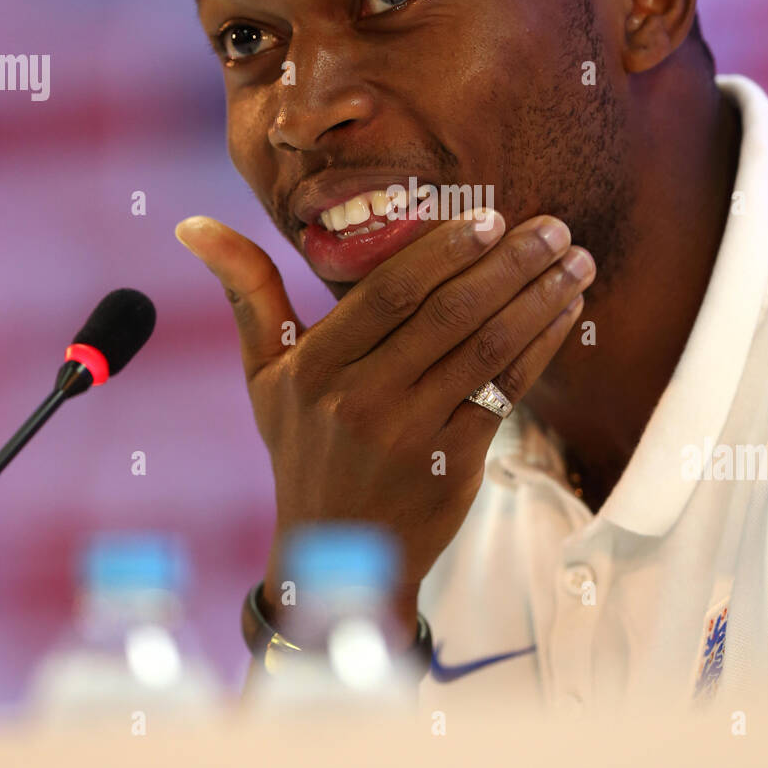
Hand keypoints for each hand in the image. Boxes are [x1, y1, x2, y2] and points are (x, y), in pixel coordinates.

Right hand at [175, 210, 594, 639]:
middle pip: (446, 314)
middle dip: (508, 264)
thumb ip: (247, 294)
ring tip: (575, 260)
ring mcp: (408, 436)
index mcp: (313, 369)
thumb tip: (193, 224)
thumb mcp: (263, 375)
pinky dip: (540, 347)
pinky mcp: (452, 466)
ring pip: (484, 350)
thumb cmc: (302, 448)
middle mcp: (358, 400)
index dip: (445, 250)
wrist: (336, 552)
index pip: (388, 294)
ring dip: (537, 299)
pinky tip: (565, 311)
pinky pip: (504, 393)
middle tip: (553, 227)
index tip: (491, 216)